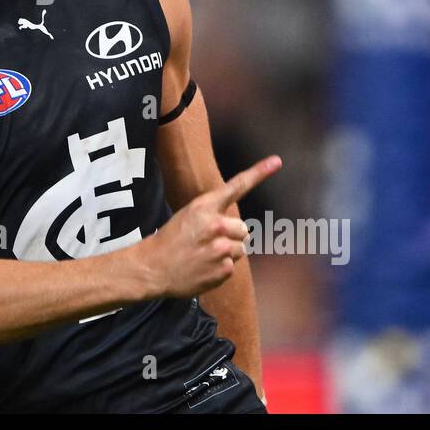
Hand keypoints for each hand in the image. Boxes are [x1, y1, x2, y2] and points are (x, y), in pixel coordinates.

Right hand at [140, 156, 281, 298]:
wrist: (153, 268)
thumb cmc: (170, 241)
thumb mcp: (188, 216)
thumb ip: (213, 215)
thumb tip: (241, 229)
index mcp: (204, 207)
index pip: (236, 186)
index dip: (259, 173)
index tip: (277, 161)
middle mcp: (216, 225)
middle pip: (242, 228)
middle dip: (231, 235)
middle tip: (208, 242)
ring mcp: (221, 248)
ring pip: (240, 249)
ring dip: (227, 252)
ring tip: (204, 255)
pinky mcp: (223, 269)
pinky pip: (232, 266)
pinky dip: (221, 268)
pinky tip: (204, 268)